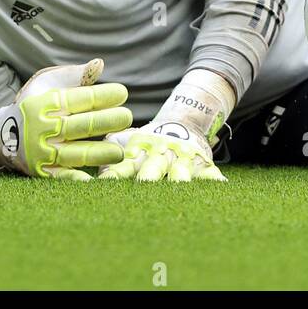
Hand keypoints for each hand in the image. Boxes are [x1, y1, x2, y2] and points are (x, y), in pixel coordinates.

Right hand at [0, 58, 133, 180]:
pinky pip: (60, 176)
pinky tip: (90, 180)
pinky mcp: (42, 171)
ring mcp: (43, 151)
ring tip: (120, 152)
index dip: (101, 96)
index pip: (78, 99)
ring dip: (99, 153)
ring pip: (75, 153)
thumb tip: (100, 64)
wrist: (4, 134)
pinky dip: (74, 178)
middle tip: (127, 117)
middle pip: (80, 126)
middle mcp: (44, 128)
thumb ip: (76, 75)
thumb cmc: (36, 102)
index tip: (123, 93)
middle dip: (105, 121)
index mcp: (46, 104)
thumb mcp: (48, 83)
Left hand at [99, 121, 227, 181]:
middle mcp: (160, 157)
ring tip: (178, 188)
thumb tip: (88, 168)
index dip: (116, 177)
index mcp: (140, 153)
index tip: (106, 187)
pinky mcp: (201, 164)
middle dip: (148, 179)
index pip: (124, 168)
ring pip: (180, 172)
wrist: (184, 121)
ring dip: (179, 180)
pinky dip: (214, 179)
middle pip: (153, 170)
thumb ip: (111, 153)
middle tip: (143, 186)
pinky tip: (219, 185)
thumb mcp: (131, 142)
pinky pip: (209, 173)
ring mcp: (182, 160)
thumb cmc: (150, 141)